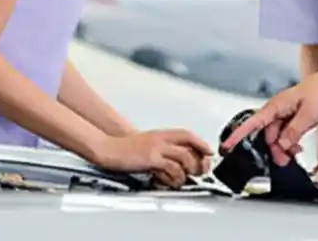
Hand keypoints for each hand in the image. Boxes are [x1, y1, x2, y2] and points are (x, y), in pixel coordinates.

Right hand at [88, 128, 212, 187]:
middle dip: (198, 159)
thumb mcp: (148, 144)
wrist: (109, 148)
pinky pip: (171, 168)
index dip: (201, 143)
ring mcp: (157, 148)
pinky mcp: (151, 159)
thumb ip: (164, 149)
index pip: (188, 135)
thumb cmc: (126, 148)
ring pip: (184, 157)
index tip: (208, 152)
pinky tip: (171, 182)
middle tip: (199, 171)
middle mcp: (161, 139)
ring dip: (187, 171)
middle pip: (190, 145)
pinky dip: (174, 177)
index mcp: (162, 134)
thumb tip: (179, 161)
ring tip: (183, 179)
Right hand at [220, 69, 317, 164]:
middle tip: (282, 160)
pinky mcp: (298, 114)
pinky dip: (290, 140)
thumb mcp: (309, 115)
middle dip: (272, 147)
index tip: (227, 146)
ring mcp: (289, 111)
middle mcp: (280, 107)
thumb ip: (293, 132)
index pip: (253, 122)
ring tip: (292, 155)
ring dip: (283, 145)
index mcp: (278, 104)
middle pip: (267, 132)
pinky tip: (296, 146)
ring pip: (278, 133)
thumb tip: (281, 144)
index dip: (238, 135)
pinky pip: (288, 131)